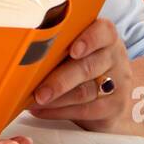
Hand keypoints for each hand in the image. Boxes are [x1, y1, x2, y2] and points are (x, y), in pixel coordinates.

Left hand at [27, 17, 132, 133]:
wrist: (112, 97)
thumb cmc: (86, 65)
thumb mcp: (79, 50)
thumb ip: (60, 47)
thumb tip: (25, 56)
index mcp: (106, 37)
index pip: (103, 31)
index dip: (89, 40)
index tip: (73, 50)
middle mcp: (115, 57)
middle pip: (87, 67)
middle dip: (59, 81)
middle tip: (38, 91)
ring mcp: (118, 83)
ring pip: (85, 91)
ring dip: (56, 99)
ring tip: (35, 101)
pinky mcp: (114, 106)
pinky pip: (85, 110)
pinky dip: (59, 111)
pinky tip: (42, 110)